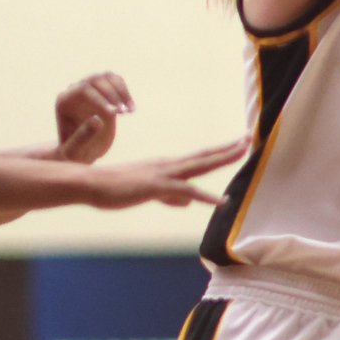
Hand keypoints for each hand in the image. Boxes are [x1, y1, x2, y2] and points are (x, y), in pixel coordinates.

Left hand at [54, 71, 134, 163]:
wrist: (82, 152)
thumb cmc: (75, 153)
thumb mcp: (75, 151)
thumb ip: (83, 136)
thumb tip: (97, 120)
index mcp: (64, 101)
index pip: (83, 89)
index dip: (100, 98)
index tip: (113, 114)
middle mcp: (75, 91)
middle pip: (96, 79)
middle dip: (111, 95)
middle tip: (123, 113)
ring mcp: (90, 89)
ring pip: (107, 77)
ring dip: (121, 92)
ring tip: (129, 111)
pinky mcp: (103, 92)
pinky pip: (116, 82)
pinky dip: (126, 93)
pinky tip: (132, 109)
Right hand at [82, 137, 249, 209]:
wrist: (90, 184)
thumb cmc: (114, 188)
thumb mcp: (146, 192)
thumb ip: (169, 197)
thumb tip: (187, 202)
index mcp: (166, 166)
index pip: (199, 157)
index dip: (220, 151)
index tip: (238, 143)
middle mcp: (168, 166)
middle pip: (204, 156)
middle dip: (228, 148)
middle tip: (249, 137)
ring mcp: (163, 174)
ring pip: (199, 165)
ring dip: (222, 157)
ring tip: (243, 151)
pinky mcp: (156, 187)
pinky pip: (186, 191)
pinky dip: (206, 196)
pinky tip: (223, 200)